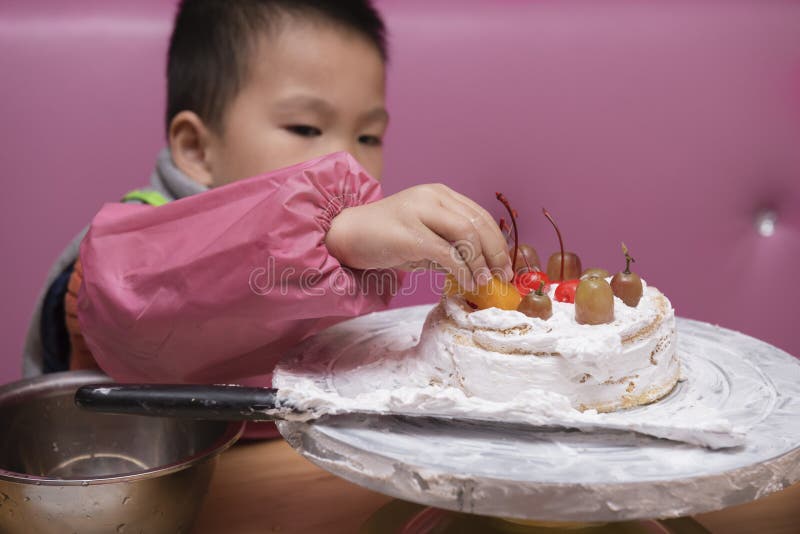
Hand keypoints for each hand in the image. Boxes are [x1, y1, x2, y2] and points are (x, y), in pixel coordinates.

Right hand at [325, 184, 512, 290]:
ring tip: (484, 282)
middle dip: (496, 252)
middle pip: (478, 223)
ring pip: (466, 235)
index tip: (505, 265)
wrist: (345, 234)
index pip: (480, 215)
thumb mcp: (424, 235)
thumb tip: (482, 269)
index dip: (498, 241)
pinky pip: (446, 253)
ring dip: (480, 263)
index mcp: (439, 194)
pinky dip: (461, 271)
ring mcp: (419, 212)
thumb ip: (450, 243)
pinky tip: (465, 283)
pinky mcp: (408, 233)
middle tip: (502, 277)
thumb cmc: (386, 238)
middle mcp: (432, 197)